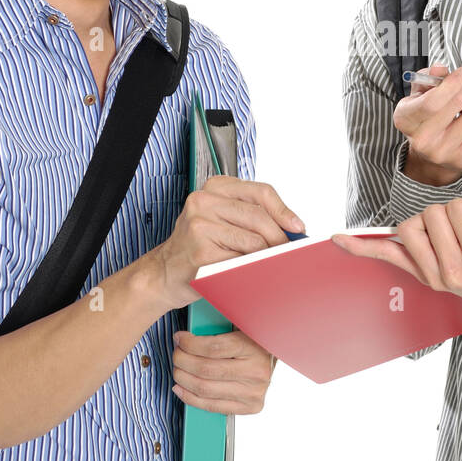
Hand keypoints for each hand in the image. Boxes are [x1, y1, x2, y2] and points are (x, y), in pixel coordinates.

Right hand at [151, 176, 303, 307]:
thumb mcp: (222, 220)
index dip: (284, 210)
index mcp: (215, 187)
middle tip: (287, 252)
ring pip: (253, 241)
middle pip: (259, 217)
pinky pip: (240, 261)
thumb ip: (251, 215)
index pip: (260, 192)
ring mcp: (200, 225)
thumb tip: (292, 225)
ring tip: (269, 263)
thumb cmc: (198, 247)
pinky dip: (251, 269)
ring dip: (267, 256)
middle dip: (279, 237)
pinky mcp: (201, 251)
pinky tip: (250, 272)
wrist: (164, 273)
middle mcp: (204, 201)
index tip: (297, 226)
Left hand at [172, 328, 275, 414]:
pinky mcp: (249, 406)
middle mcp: (255, 372)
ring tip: (177, 369)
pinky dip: (190, 398)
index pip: (213, 347)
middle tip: (176, 353)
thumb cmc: (255, 342)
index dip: (190, 343)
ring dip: (183, 379)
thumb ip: (220, 329)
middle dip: (182, 360)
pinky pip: (211, 406)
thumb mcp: (243, 328)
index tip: (180, 338)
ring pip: (205, 389)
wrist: (277, 360)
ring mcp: (253, 392)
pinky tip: (181, 388)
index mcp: (254, 347)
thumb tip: (188, 334)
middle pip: (205, 369)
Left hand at [333, 156, 461, 309]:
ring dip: (425, 221)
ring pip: (409, 228)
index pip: (455, 210)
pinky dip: (363, 248)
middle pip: (429, 216)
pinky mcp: (421, 276)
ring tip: (448, 230)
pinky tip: (338, 239)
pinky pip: (387, 258)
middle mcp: (454, 272)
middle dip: (448, 211)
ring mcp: (434, 277)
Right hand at [395, 65, 461, 186]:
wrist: (431, 156)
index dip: (452, 82)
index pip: (432, 101)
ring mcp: (444, 152)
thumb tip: (440, 69)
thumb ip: (429, 78)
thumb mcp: (419, 95)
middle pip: (458, 102)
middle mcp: (422, 139)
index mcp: (406, 119)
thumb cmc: (426, 118)